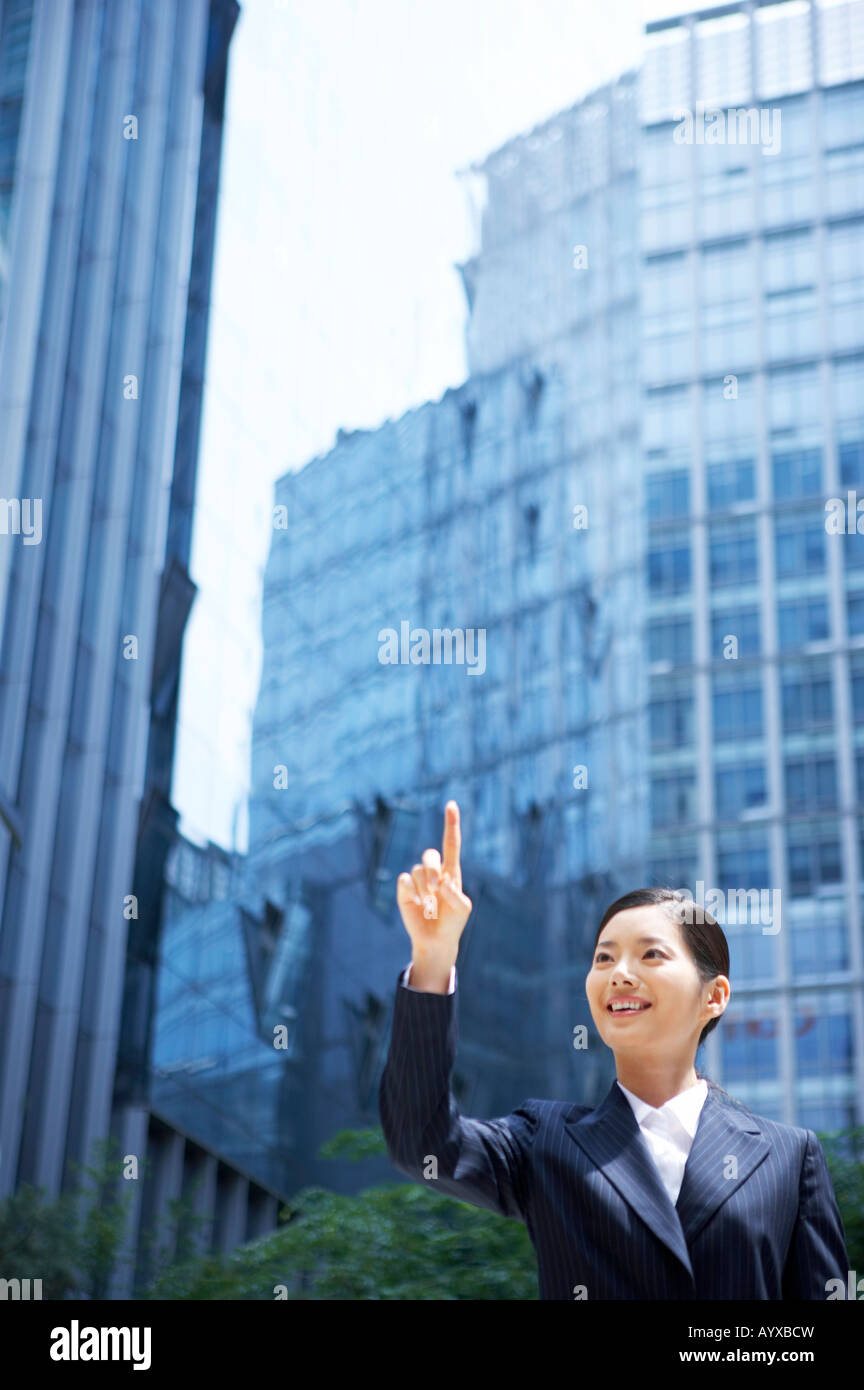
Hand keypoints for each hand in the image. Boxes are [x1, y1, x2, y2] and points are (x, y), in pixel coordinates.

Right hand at [396, 801, 472, 967]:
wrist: (436, 940)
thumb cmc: (452, 923)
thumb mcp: (463, 910)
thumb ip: (456, 896)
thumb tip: (442, 883)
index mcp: (451, 872)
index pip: (451, 843)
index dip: (451, 824)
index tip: (451, 804)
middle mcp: (434, 872)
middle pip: (430, 854)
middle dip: (433, 869)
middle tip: (437, 887)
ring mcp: (418, 881)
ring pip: (417, 870)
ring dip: (425, 889)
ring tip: (430, 907)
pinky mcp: (404, 890)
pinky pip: (404, 880)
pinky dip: (411, 892)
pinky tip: (417, 904)